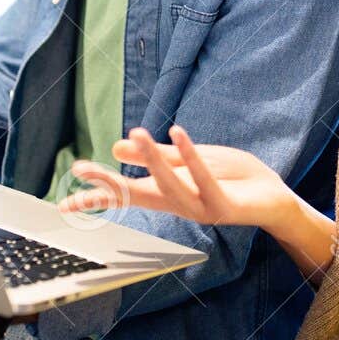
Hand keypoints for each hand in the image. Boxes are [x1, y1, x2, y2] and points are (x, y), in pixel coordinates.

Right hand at [59, 126, 294, 232]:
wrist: (275, 198)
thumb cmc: (234, 178)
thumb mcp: (193, 159)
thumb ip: (160, 154)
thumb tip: (118, 145)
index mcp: (168, 192)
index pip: (126, 193)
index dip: (96, 196)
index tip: (63, 202)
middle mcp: (179, 205)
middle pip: (138, 194)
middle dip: (109, 184)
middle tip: (80, 169)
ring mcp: (201, 207)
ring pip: (169, 185)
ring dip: (152, 158)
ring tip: (136, 132)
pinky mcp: (224, 205)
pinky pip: (204, 177)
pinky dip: (191, 155)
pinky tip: (178, 131)